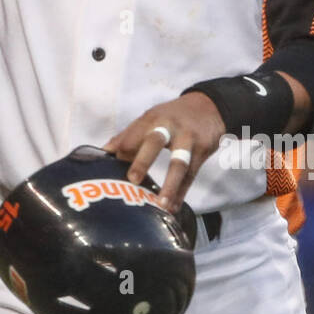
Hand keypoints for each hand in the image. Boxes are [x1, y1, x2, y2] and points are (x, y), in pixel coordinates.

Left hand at [103, 93, 226, 211]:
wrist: (209, 105)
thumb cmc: (172, 116)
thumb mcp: (151, 118)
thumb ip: (128, 135)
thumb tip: (103, 151)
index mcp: (151, 119)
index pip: (132, 134)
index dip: (120, 151)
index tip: (109, 169)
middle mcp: (169, 127)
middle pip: (155, 142)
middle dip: (143, 161)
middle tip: (133, 180)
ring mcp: (188, 139)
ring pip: (179, 163)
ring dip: (170, 185)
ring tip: (160, 205)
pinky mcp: (202, 150)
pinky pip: (191, 175)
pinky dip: (182, 193)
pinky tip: (173, 208)